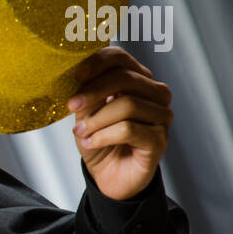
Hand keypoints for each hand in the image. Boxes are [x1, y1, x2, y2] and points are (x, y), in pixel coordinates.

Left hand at [67, 46, 172, 200]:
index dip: (97, 63)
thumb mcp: (86, 112)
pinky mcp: (160, 139)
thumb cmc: (98, 139)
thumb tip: (75, 73)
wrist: (108, 175)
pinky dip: (103, 135)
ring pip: (127, 104)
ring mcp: (161, 116)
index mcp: (137, 79)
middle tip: (71, 106)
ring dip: (96, 119)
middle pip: (125, 78)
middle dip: (93, 92)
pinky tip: (90, 143)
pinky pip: (129, 129)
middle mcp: (155, 94)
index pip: (121, 58)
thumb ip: (85, 92)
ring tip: (80, 132)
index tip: (76, 75)